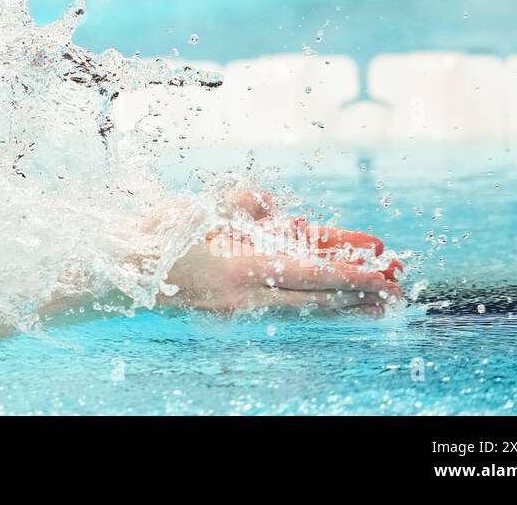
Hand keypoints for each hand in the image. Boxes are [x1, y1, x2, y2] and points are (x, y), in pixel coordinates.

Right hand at [163, 188, 404, 315]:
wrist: (119, 270)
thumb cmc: (157, 234)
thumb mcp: (200, 207)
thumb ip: (243, 204)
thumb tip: (275, 207)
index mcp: (239, 270)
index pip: (308, 273)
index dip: (348, 273)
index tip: (382, 275)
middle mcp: (243, 297)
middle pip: (313, 298)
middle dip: (357, 293)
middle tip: (397, 292)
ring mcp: (237, 310)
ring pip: (301, 307)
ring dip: (339, 303)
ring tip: (376, 304)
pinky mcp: (230, 312)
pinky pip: (279, 307)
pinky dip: (308, 302)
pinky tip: (330, 302)